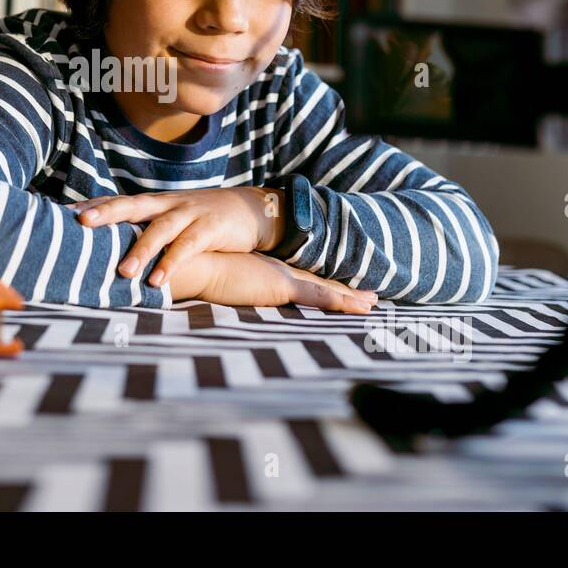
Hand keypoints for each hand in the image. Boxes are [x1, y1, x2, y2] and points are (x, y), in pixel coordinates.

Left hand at [73, 188, 281, 285]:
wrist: (251, 209)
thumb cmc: (202, 219)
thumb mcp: (172, 219)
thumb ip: (144, 228)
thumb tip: (109, 248)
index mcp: (155, 202)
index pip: (118, 201)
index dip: (92, 205)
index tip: (62, 212)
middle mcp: (168, 203)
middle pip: (132, 205)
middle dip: (106, 212)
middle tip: (79, 222)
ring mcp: (190, 213)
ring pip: (160, 229)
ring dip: (141, 250)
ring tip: (122, 272)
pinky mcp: (211, 228)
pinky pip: (189, 245)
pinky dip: (172, 262)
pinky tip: (157, 280)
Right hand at [167, 250, 378, 312]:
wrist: (193, 261)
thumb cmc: (196, 269)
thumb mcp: (212, 276)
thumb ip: (219, 281)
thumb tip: (209, 289)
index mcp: (264, 269)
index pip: (299, 277)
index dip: (320, 282)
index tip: (338, 288)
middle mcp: (278, 271)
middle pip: (318, 281)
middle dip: (344, 290)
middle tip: (369, 296)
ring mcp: (283, 277)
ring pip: (327, 289)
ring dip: (351, 297)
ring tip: (374, 302)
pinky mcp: (283, 286)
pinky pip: (322, 296)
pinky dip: (344, 302)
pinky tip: (364, 307)